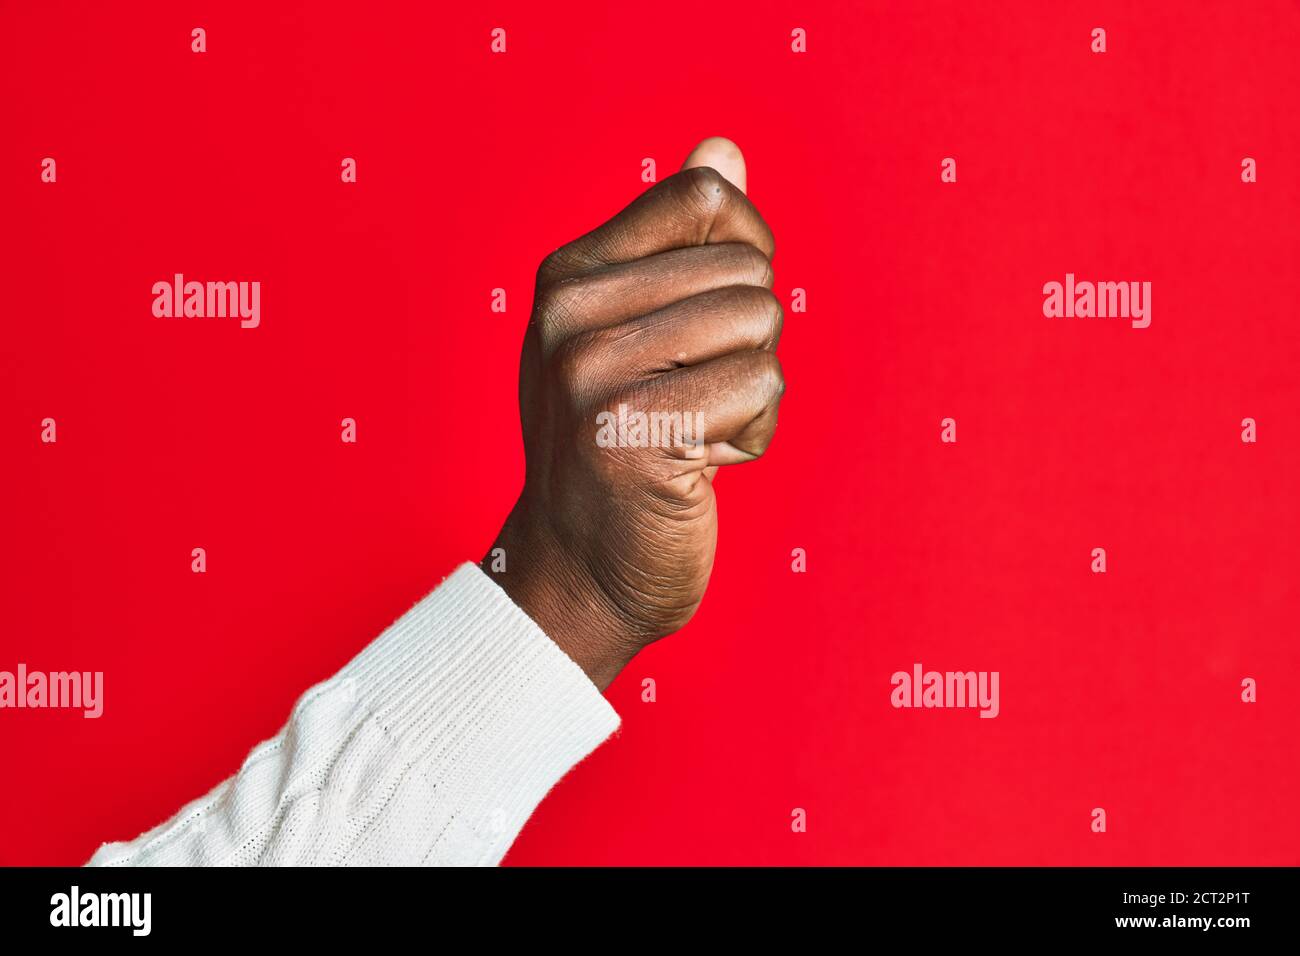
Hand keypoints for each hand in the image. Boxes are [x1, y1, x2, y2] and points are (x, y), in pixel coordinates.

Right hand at [483, 137, 784, 690]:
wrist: (579, 571)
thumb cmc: (619, 446)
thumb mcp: (634, 332)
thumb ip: (679, 242)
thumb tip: (723, 148)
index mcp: (569, 277)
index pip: (706, 198)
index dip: (746, 253)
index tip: (715, 318)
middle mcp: (570, 314)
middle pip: (747, 268)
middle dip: (746, 341)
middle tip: (690, 397)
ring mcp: (594, 373)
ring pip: (760, 323)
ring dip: (750, 389)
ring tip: (690, 430)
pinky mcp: (635, 433)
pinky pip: (761, 386)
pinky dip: (752, 434)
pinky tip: (698, 465)